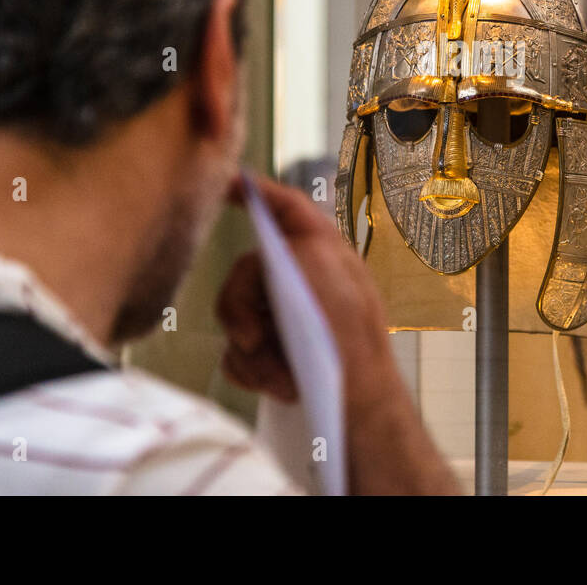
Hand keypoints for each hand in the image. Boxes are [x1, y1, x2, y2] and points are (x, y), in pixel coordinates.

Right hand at [216, 175, 395, 413]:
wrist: (357, 402)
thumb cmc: (348, 333)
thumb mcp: (322, 268)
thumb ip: (289, 243)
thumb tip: (268, 240)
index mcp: (320, 251)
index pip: (286, 208)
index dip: (256, 191)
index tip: (229, 184)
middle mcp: (301, 279)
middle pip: (243, 274)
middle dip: (241, 311)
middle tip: (254, 338)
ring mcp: (286, 318)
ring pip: (234, 320)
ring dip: (254, 352)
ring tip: (283, 373)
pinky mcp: (275, 353)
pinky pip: (237, 355)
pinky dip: (255, 373)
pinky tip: (283, 385)